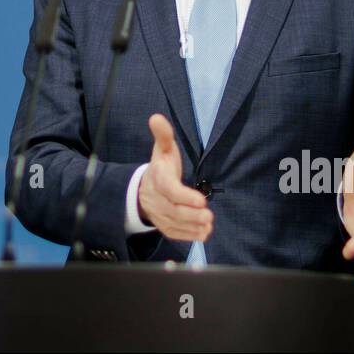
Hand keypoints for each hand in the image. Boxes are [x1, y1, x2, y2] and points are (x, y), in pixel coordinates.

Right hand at [137, 113, 213, 241]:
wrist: (144, 189)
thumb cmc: (161, 167)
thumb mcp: (162, 149)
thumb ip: (163, 135)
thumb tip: (156, 117)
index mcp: (158, 178)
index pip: (170, 190)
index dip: (184, 196)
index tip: (201, 200)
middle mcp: (157, 198)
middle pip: (174, 210)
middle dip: (192, 215)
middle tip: (209, 215)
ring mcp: (159, 214)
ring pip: (175, 223)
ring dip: (193, 226)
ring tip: (208, 224)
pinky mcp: (165, 225)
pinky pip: (175, 233)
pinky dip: (189, 235)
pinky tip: (203, 232)